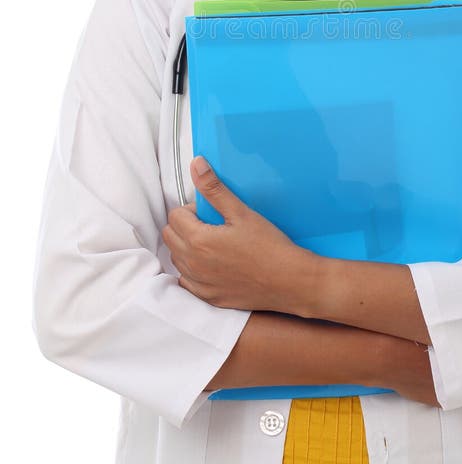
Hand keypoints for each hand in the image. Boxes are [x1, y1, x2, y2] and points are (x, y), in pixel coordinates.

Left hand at [162, 156, 313, 311]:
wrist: (289, 281)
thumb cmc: (268, 245)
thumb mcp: (241, 212)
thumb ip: (214, 189)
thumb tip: (196, 165)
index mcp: (198, 240)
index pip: (175, 216)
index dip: (192, 210)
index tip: (211, 212)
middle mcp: (192, 265)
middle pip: (170, 237)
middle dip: (185, 226)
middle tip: (211, 225)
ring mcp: (199, 284)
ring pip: (176, 259)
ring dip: (187, 248)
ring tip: (214, 243)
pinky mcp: (208, 298)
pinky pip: (186, 281)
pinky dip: (193, 270)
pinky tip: (214, 264)